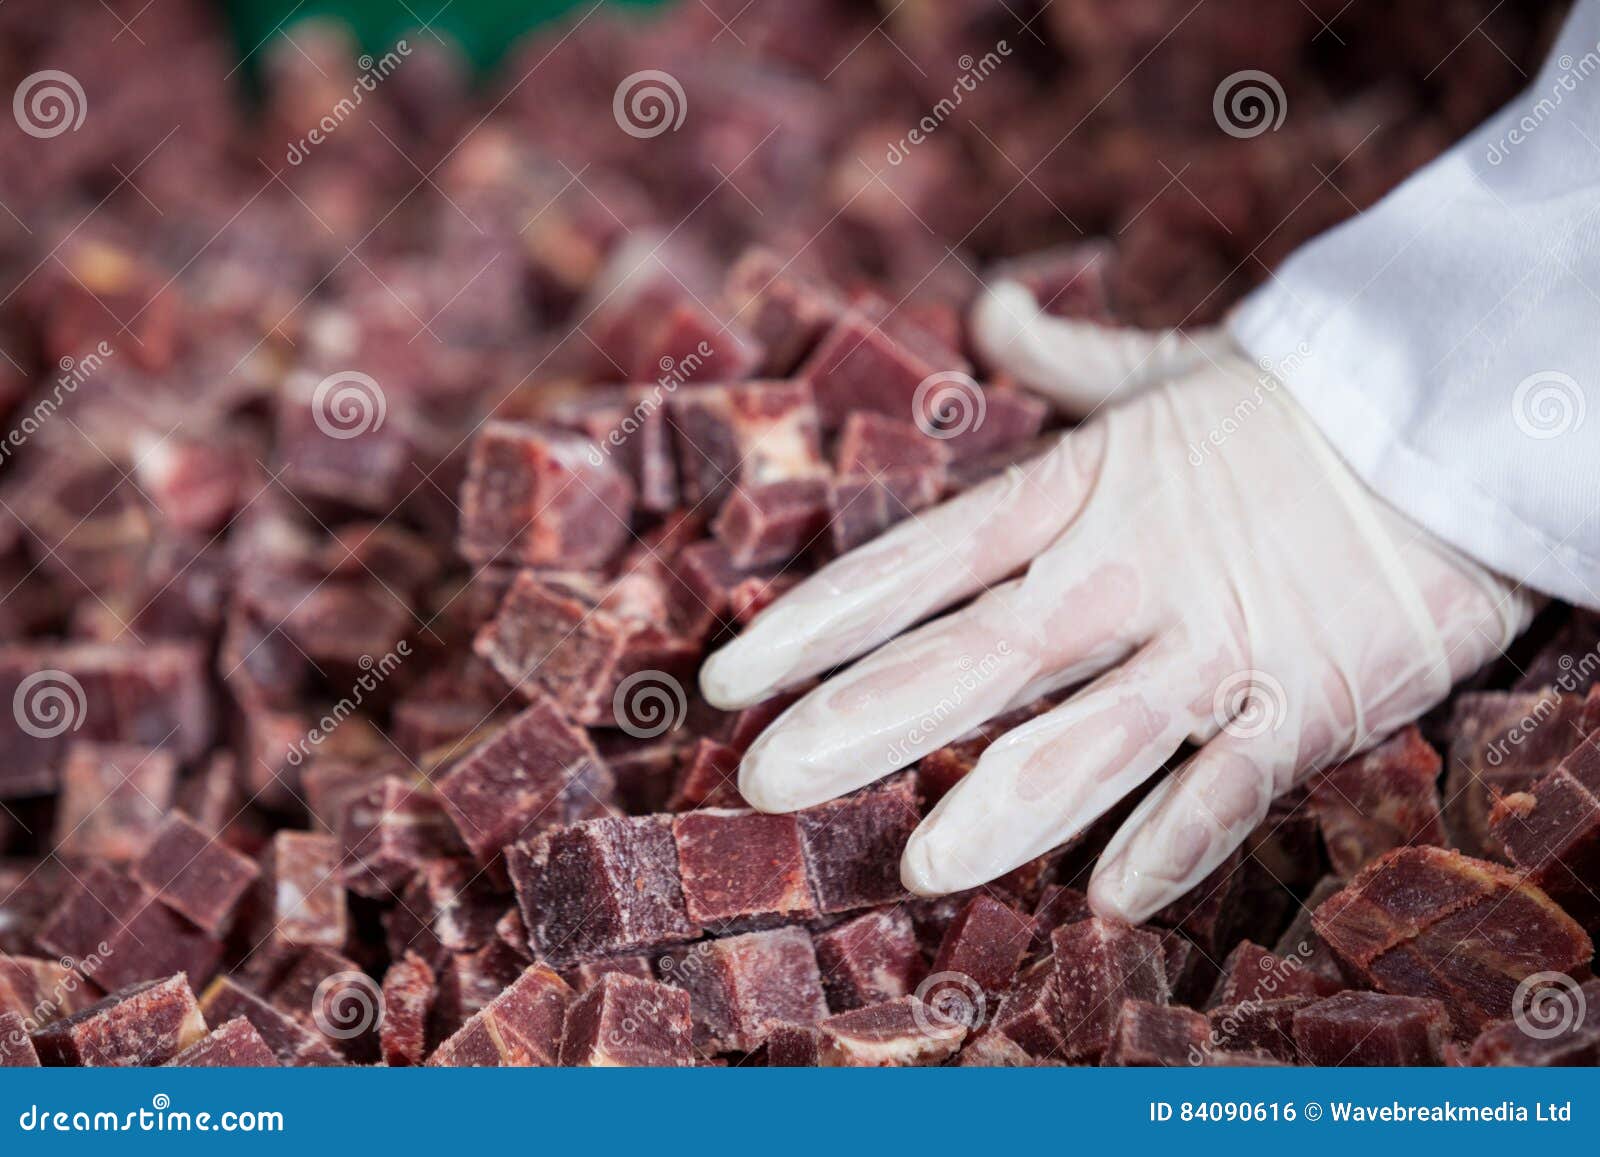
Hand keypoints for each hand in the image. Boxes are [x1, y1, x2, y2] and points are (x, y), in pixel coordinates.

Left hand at [699, 282, 1533, 921]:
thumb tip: (995, 305)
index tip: (730, 678)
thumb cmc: (1296, 403)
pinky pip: (1232, 781)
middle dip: (863, 722)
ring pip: (1091, 733)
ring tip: (922, 867)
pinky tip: (1112, 901)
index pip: (919, 564)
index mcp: (1080, 495)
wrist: (1457, 416)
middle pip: (973, 657)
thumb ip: (1068, 359)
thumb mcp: (1167, 374)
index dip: (818, 621)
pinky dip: (1177, 839)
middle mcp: (1126, 572)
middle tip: (762, 785)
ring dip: (1007, 803)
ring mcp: (1216, 640)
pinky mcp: (1310, 695)